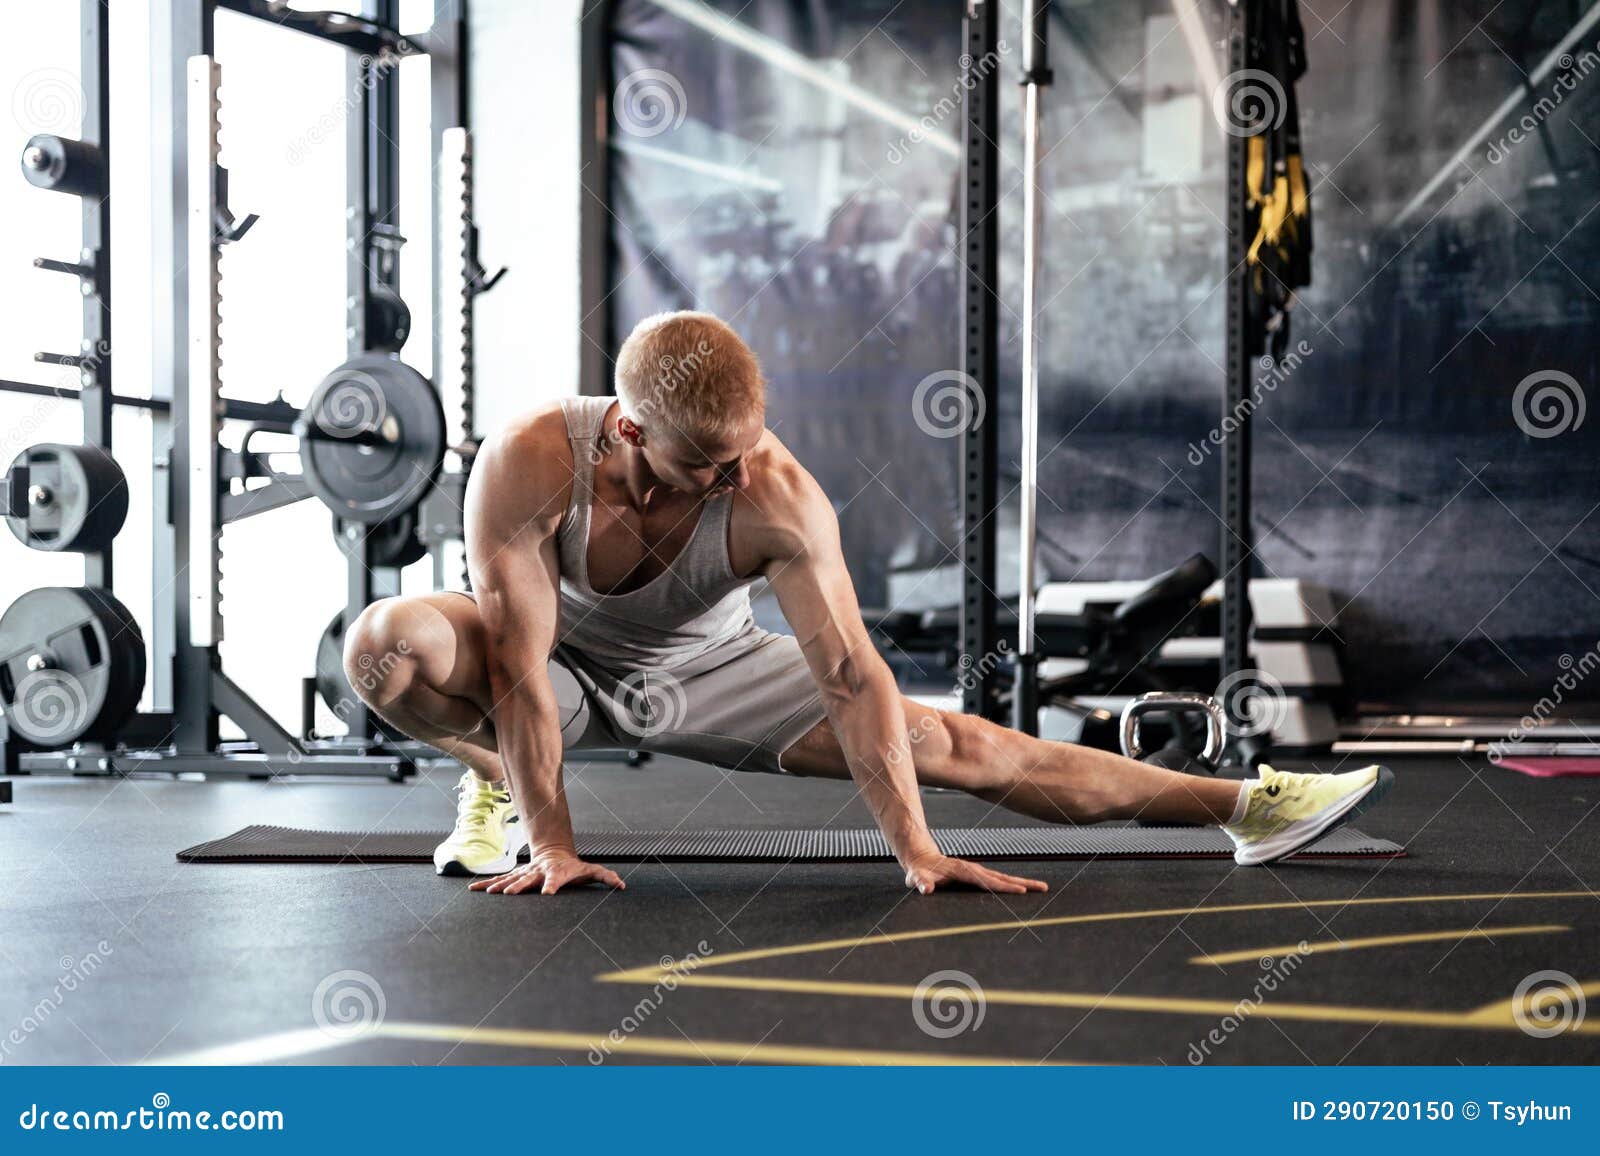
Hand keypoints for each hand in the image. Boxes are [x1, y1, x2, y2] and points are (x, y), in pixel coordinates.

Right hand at [468, 848, 625, 894]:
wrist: (554, 852)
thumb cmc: (574, 867)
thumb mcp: (590, 871)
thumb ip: (605, 876)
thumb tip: (622, 885)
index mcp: (556, 873)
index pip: (555, 879)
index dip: (552, 885)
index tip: (547, 894)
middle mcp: (538, 872)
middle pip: (528, 879)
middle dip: (519, 886)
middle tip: (510, 894)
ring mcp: (525, 873)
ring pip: (511, 879)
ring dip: (500, 886)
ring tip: (489, 894)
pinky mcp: (515, 876)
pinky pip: (499, 881)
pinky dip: (486, 884)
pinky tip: (473, 890)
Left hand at [903, 852, 1047, 895]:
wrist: (920, 857)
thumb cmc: (918, 870)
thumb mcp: (916, 877)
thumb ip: (920, 882)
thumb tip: (925, 889)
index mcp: (963, 871)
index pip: (987, 880)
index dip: (1004, 887)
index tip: (1021, 891)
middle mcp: (974, 870)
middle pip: (1002, 877)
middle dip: (1023, 883)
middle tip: (1043, 888)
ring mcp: (977, 872)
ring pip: (1003, 878)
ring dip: (1022, 883)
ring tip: (1041, 888)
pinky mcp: (977, 876)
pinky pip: (998, 880)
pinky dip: (1012, 884)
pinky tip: (1023, 889)